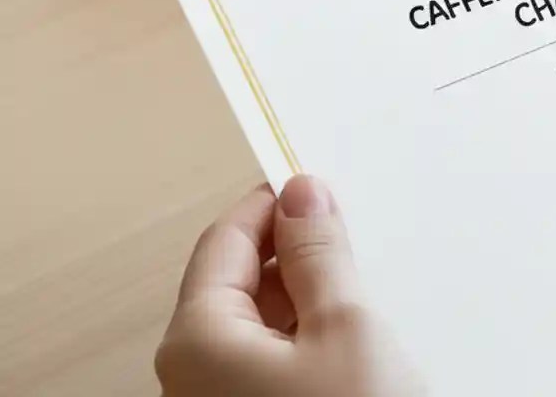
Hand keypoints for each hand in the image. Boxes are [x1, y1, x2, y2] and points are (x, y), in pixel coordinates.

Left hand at [155, 176, 420, 396]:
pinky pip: (272, 361)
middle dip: (296, 252)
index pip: (226, 238)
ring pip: (259, 325)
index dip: (273, 202)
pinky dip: (308, 340)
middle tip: (354, 236)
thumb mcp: (345, 327)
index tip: (318, 182)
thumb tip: (300, 196)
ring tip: (364, 296)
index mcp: (196, 339)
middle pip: (239, 282)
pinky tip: (354, 344)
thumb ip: (318, 254)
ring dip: (307, 300)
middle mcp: (191, 373)